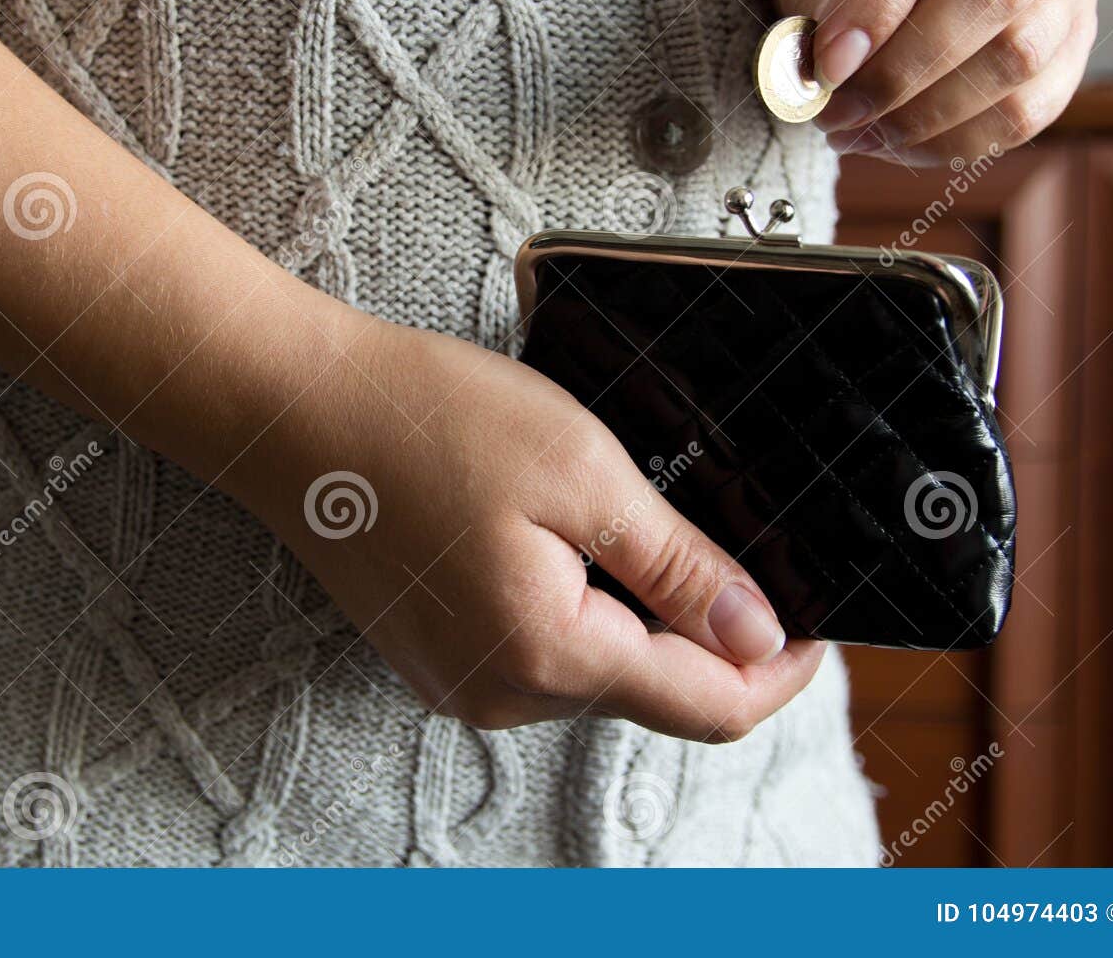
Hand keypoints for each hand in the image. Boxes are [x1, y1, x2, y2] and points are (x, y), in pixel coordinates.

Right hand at [247, 312, 824, 741]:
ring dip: (641, 615)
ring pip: (599, 671)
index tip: (819, 623)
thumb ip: (680, 569)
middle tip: (731, 540)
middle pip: (654, 691)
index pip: (707, 704)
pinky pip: (543, 652)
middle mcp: (502, 694)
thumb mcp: (585, 474)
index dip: (779, 669)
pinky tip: (566, 537)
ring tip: (630, 520)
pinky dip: (583, 608)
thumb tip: (758, 636)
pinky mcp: (436, 655)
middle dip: (709, 632)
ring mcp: (461, 680)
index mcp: (548, 656)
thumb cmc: (426, 421)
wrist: (292, 408)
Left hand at [768, 0, 1095, 165]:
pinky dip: (959, 141)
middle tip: (838, 111)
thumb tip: (830, 72)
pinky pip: (1032, 107)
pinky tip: (899, 144)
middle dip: (905, 70)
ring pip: (1021, 56)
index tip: (826, 63)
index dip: (879, 0)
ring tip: (858, 133)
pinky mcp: (1077, 36)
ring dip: (928, 117)